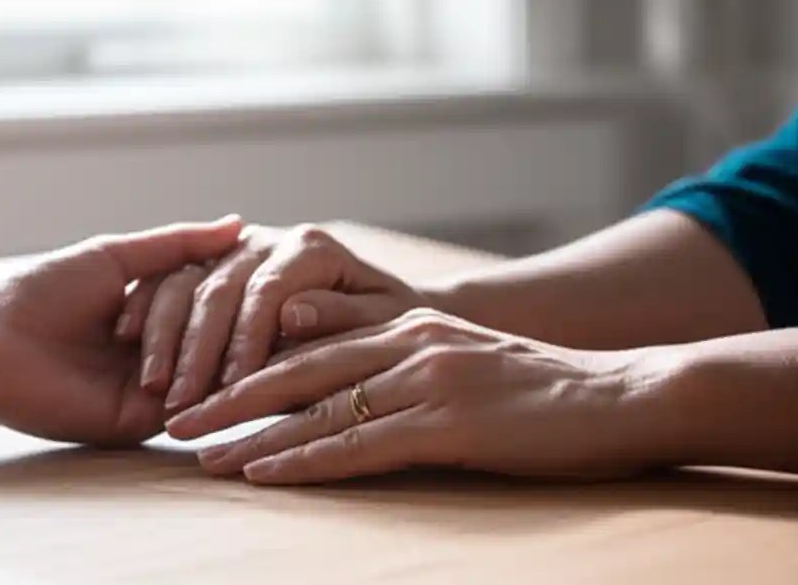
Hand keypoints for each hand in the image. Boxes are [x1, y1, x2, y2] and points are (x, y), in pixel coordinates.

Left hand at [0, 216, 243, 445]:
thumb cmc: (44, 291)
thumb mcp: (116, 256)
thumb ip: (177, 245)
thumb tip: (238, 223)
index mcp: (154, 310)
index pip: (212, 299)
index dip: (231, 285)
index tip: (265, 269)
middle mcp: (160, 349)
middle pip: (216, 336)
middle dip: (227, 323)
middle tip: (263, 311)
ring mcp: (153, 388)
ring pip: (209, 371)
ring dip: (220, 354)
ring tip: (252, 336)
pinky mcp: (140, 421)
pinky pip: (188, 408)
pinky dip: (208, 390)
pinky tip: (232, 373)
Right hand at [114, 224, 426, 412]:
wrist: (376, 312)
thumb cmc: (386, 328)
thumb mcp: (380, 327)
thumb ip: (340, 320)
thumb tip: (292, 313)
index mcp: (310, 248)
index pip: (269, 292)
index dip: (247, 341)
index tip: (234, 387)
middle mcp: (266, 240)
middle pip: (220, 289)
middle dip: (199, 351)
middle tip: (184, 404)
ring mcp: (230, 250)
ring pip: (185, 283)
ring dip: (166, 338)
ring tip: (156, 391)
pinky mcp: (203, 264)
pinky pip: (164, 279)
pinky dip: (145, 310)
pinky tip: (130, 344)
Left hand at [166, 308, 679, 483]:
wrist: (624, 396)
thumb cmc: (546, 388)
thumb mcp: (465, 357)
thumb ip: (404, 358)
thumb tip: (349, 381)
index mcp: (407, 324)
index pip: (308, 346)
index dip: (248, 366)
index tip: (202, 385)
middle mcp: (406, 342)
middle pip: (295, 371)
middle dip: (227, 396)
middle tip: (173, 417)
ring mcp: (425, 380)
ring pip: (317, 409)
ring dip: (252, 435)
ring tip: (200, 455)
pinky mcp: (448, 423)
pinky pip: (359, 445)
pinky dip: (305, 460)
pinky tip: (265, 473)